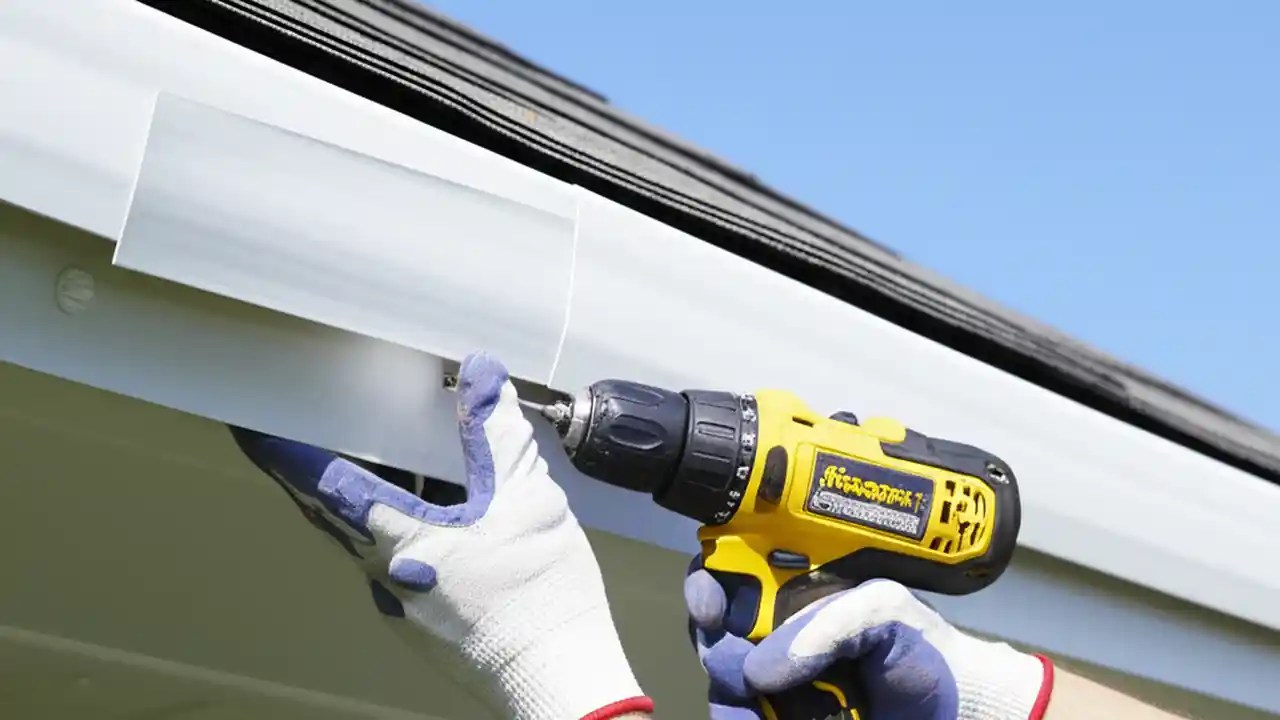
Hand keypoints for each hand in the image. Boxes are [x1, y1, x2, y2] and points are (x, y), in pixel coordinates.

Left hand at [227, 351, 652, 719]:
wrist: (557, 677)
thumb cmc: (541, 597)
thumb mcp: (527, 498)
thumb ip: (496, 435)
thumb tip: (480, 375)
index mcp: (399, 542)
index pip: (320, 485)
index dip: (280, 452)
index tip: (247, 426)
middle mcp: (385, 578)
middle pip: (329, 513)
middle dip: (308, 470)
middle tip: (298, 430)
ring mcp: (400, 605)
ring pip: (362, 538)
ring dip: (359, 497)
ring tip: (383, 458)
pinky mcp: (422, 621)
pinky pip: (392, 562)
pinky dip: (395, 526)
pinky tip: (435, 512)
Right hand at [684, 560, 1053, 719]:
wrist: (957, 715)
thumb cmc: (925, 653)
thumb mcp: (886, 614)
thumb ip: (828, 624)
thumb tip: (759, 665)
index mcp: (796, 590)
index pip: (730, 571)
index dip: (707, 583)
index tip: (709, 608)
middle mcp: (776, 632)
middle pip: (712, 630)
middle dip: (714, 646)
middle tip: (735, 666)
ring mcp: (778, 681)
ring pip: (720, 683)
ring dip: (728, 697)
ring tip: (756, 712)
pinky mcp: (782, 718)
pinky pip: (740, 716)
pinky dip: (739, 719)